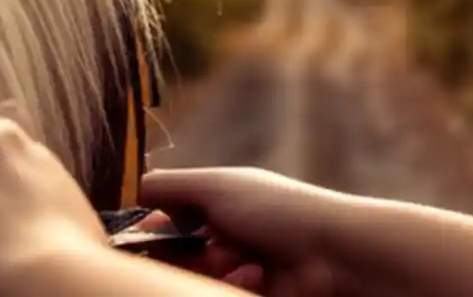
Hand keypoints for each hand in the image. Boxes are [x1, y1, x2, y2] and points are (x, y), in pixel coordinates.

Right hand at [141, 167, 366, 295]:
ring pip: (199, 275)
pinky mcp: (254, 293)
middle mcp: (230, 229)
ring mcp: (244, 264)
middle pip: (181, 250)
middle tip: (198, 251)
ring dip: (211, 269)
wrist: (338, 253)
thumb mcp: (216, 186)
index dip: (153, 226)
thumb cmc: (277, 211)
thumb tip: (133, 188)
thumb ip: (170, 185)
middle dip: (183, 252)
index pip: (171, 214)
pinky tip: (256, 276)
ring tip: (237, 261)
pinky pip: (221, 291)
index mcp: (222, 198)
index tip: (138, 236)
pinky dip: (233, 285)